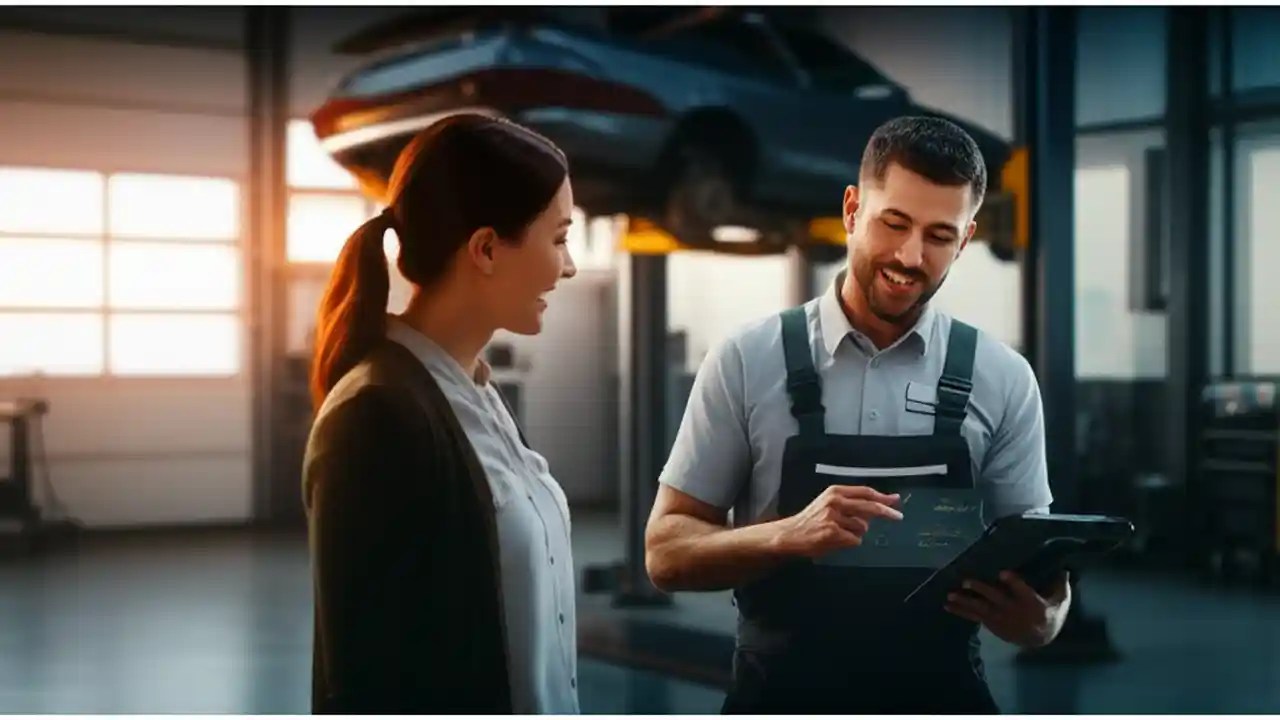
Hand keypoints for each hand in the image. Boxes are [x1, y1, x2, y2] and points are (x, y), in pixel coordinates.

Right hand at [772, 485, 902, 558]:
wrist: (791, 534)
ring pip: (862, 527)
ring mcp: (834, 517)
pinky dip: (849, 543)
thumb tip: (877, 507)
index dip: (882, 496)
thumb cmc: (811, 520)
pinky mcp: (833, 533)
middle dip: (886, 512)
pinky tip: (836, 541)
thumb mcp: (829, 504)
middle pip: (870, 506)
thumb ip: (850, 504)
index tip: (895, 500)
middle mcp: (835, 501)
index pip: (865, 492)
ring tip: (840, 534)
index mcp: (835, 492)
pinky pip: (855, 540)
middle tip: (897, 517)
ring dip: (856, 533)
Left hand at [944, 570, 1070, 647]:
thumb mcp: (1061, 601)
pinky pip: (974, 617)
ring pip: (981, 609)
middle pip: (996, 599)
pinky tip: (947, 606)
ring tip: (950, 596)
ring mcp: (1001, 619)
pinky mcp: (992, 624)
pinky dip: (961, 611)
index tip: (1003, 573)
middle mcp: (1014, 611)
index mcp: (1032, 603)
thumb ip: (1060, 585)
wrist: (1041, 639)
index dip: (1013, 582)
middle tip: (967, 581)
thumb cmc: (1051, 614)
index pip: (1022, 591)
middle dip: (981, 590)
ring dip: (964, 602)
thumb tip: (1065, 567)